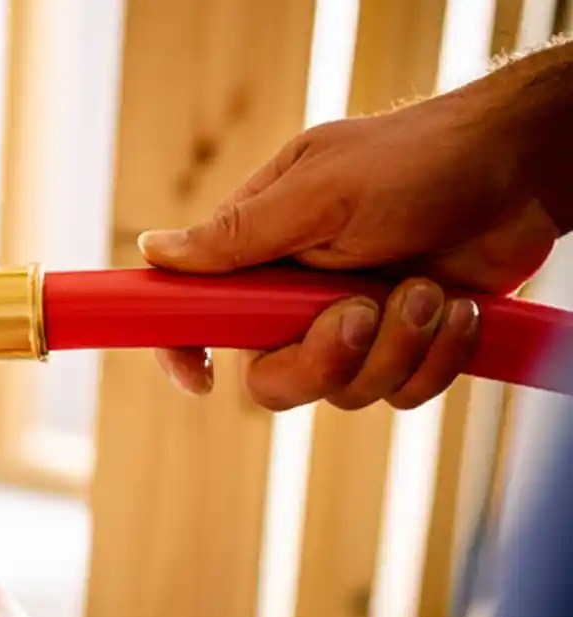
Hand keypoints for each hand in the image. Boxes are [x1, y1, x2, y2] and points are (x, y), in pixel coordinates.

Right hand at [142, 65, 564, 410]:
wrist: (523, 173)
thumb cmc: (418, 162)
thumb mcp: (320, 192)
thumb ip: (238, 235)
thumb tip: (153, 251)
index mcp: (262, 249)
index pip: (198, 311)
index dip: (184, 351)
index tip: (199, 379)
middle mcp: (297, 295)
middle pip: (272, 377)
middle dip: (321, 358)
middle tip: (360, 312)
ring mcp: (353, 325)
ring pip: (343, 391)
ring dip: (397, 347)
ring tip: (429, 291)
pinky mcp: (405, 348)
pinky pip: (401, 394)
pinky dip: (436, 359)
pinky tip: (459, 311)